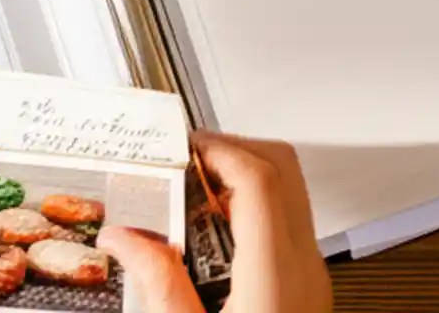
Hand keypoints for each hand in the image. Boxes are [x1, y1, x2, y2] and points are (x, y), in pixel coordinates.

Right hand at [97, 133, 332, 312]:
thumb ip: (158, 283)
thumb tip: (126, 237)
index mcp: (276, 274)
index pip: (260, 178)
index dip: (218, 149)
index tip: (181, 149)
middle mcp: (304, 266)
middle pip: (284, 171)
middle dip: (231, 152)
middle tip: (183, 166)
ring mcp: (312, 276)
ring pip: (289, 194)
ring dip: (241, 181)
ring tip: (189, 203)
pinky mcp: (308, 290)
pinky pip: (285, 225)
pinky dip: (250, 211)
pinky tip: (209, 241)